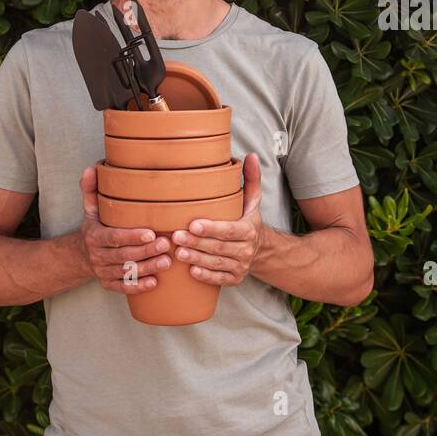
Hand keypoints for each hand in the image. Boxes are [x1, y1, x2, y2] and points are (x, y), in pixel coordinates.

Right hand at [77, 165, 171, 292]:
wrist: (81, 255)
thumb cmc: (95, 226)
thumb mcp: (90, 208)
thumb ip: (91, 189)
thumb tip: (92, 167)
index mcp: (95, 236)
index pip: (113, 237)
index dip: (131, 236)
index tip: (150, 232)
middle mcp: (98, 255)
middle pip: (123, 255)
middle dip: (145, 251)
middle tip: (166, 244)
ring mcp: (103, 271)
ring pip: (126, 272)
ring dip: (147, 268)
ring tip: (167, 261)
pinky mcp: (108, 283)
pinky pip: (123, 287)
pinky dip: (138, 286)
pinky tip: (155, 282)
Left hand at [172, 152, 264, 286]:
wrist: (260, 250)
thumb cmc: (248, 220)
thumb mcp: (252, 200)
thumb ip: (251, 179)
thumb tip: (251, 156)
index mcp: (249, 229)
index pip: (229, 230)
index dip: (211, 228)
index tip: (193, 224)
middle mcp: (246, 250)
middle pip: (219, 247)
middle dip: (197, 243)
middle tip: (175, 237)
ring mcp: (240, 266)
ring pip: (216, 263)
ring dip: (196, 258)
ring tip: (177, 253)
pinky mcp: (234, 279)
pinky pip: (218, 279)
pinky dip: (205, 275)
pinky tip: (190, 270)